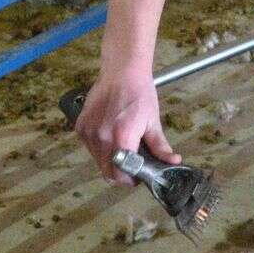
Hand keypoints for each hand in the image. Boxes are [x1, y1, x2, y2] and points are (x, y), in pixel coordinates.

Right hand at [74, 67, 179, 184]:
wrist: (121, 71)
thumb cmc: (139, 93)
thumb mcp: (153, 121)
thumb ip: (160, 146)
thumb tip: (172, 161)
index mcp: (121, 137)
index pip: (121, 174)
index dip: (130, 180)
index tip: (138, 177)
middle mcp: (101, 137)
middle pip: (107, 172)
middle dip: (121, 174)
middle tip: (133, 166)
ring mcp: (88, 132)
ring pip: (98, 162)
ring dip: (110, 163)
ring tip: (123, 149)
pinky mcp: (81, 127)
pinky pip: (90, 149)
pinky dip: (101, 150)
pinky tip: (112, 139)